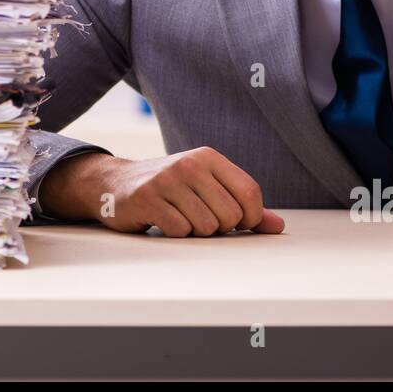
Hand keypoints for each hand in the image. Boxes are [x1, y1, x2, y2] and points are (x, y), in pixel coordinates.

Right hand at [40, 146, 284, 236]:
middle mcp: (189, 164)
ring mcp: (167, 180)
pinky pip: (179, 231)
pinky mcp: (147, 198)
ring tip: (179, 218)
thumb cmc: (168, 189)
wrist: (114, 183)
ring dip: (194, 232)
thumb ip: (243, 206)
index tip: (236, 224)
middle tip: (198, 218)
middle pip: (230, 215)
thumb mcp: (206, 188)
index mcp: (209, 157)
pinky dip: (174, 234)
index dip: (249, 218)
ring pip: (206, 227)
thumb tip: (278, 226)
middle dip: (219, 227)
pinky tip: (162, 221)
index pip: (250, 192)